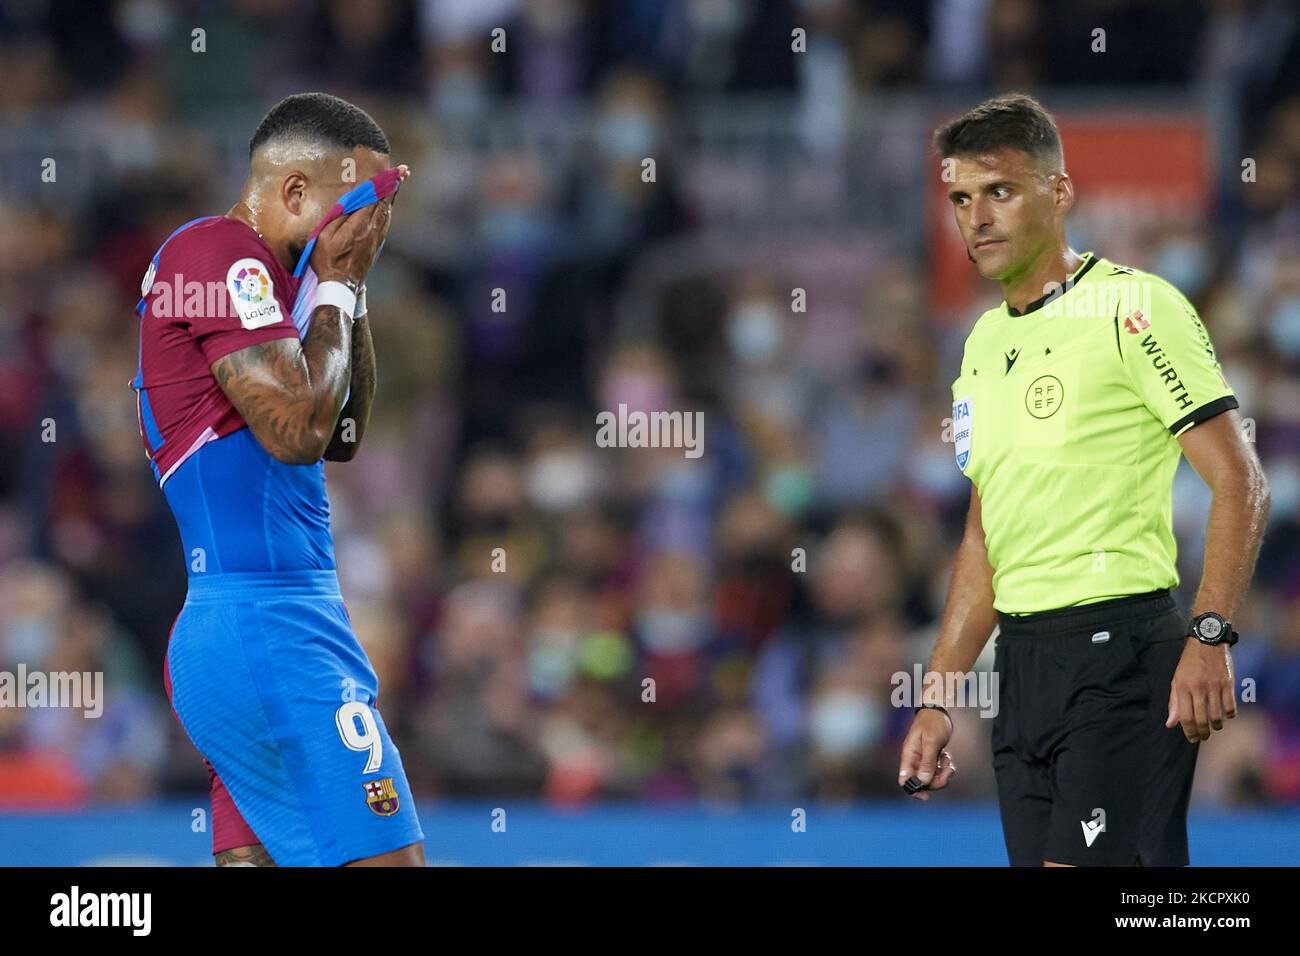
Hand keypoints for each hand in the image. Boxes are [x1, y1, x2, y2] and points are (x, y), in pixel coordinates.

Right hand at [312, 164, 407, 284]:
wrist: (340, 287)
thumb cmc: (327, 261)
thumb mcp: (325, 235)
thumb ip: (340, 215)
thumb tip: (352, 198)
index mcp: (359, 225)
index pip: (374, 198)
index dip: (383, 183)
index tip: (394, 170)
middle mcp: (372, 230)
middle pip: (385, 203)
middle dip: (393, 185)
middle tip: (404, 171)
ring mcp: (376, 239)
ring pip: (387, 213)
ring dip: (392, 197)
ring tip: (398, 183)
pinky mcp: (377, 246)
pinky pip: (385, 223)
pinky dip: (388, 210)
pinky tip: (388, 206)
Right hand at [898, 709, 956, 800]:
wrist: (939, 711)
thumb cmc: (932, 722)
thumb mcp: (931, 741)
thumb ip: (927, 761)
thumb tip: (922, 781)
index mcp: (909, 755)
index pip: (905, 779)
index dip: (913, 790)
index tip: (926, 795)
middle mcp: (914, 760)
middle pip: (921, 782)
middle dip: (936, 781)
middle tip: (947, 771)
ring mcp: (923, 759)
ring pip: (931, 778)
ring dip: (942, 774)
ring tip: (947, 761)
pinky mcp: (931, 758)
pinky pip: (937, 772)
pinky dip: (944, 769)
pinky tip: (947, 758)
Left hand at [1166, 638, 1236, 741]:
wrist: (1207, 641)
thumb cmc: (1189, 663)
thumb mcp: (1176, 680)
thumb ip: (1173, 702)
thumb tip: (1170, 724)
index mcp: (1183, 687)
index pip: (1185, 717)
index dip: (1188, 731)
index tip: (1192, 738)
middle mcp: (1198, 688)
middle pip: (1201, 719)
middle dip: (1202, 733)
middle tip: (1203, 737)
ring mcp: (1214, 686)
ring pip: (1217, 715)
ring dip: (1216, 726)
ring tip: (1214, 728)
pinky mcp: (1228, 683)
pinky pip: (1231, 706)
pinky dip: (1230, 715)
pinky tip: (1226, 716)